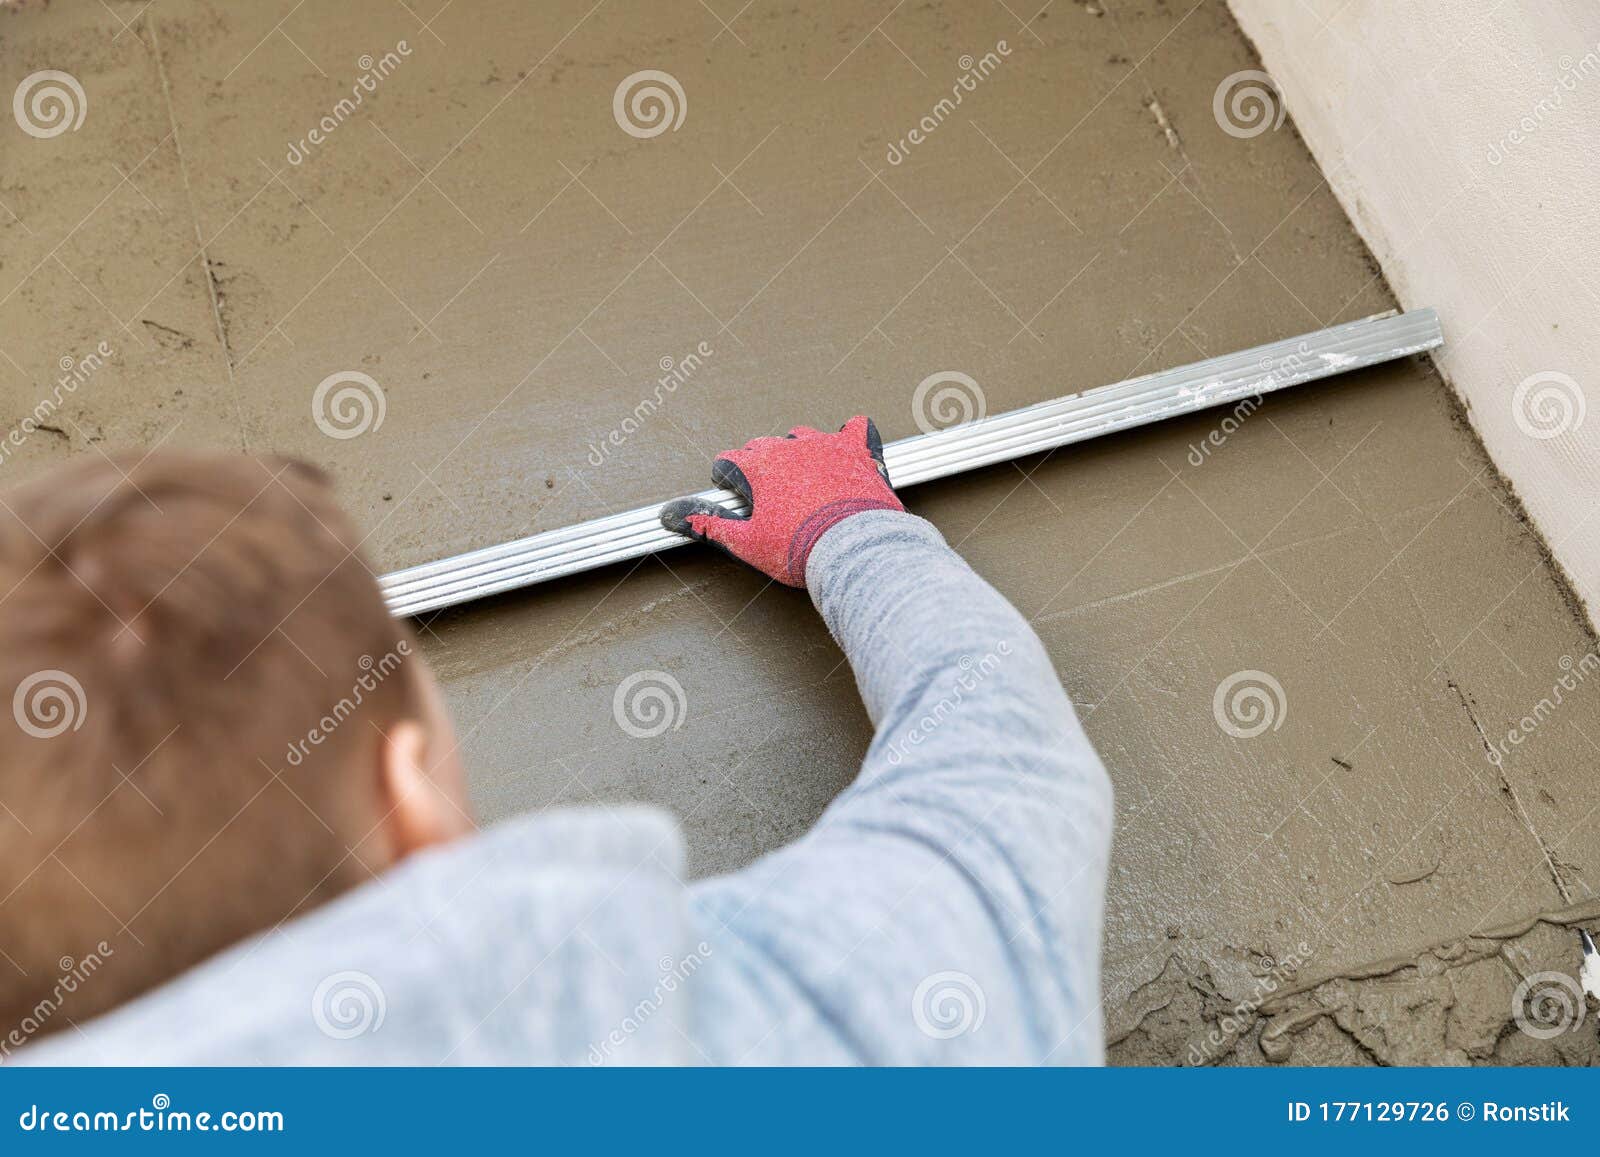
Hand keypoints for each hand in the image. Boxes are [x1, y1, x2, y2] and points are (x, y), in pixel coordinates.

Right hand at [660, 415, 904, 586]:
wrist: (853, 550)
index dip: (727, 478)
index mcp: (760, 467)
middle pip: (763, 447)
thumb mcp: (747, 543)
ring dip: (797, 452)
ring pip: (802, 437)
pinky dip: (849, 438)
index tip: (732, 493)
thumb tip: (677, 517)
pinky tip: (847, 448)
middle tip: (767, 497)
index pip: (730, 461)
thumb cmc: (802, 548)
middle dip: (760, 466)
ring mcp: (826, 446)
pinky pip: (854, 429)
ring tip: (802, 480)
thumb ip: (711, 525)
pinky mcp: (857, 452)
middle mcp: (790, 448)